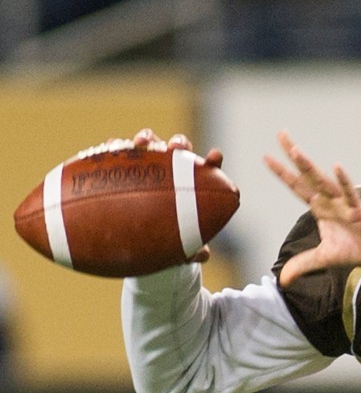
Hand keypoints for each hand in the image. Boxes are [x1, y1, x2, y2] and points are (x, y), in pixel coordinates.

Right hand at [120, 129, 226, 262]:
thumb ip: (193, 248)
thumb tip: (203, 255)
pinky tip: (111, 147)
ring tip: (141, 143)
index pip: (207, 168)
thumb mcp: (181, 247)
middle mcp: (172, 168)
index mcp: (192, 183)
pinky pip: (119, 152)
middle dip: (178, 144)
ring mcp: (148, 163)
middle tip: (175, 150)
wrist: (138, 237)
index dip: (213, 161)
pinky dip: (116, 147)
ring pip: (150, 143)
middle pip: (178, 148)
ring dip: (147, 138)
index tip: (216, 157)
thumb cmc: (167, 238)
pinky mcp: (124, 165)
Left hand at [264, 130, 360, 284]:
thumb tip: (282, 280)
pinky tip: (337, 168)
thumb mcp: (324, 257)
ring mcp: (344, 203)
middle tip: (280, 133)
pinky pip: (350, 194)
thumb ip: (302, 264)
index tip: (266, 156)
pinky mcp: (360, 211)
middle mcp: (330, 200)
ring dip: (309, 167)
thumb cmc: (359, 248)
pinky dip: (344, 182)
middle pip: (307, 175)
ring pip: (323, 182)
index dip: (282, 173)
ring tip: (295, 151)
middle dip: (293, 156)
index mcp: (321, 207)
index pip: (297, 186)